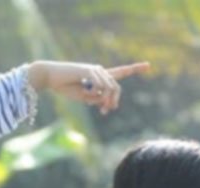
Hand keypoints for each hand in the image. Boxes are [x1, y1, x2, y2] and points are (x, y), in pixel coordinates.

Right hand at [33, 61, 149, 114]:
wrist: (51, 77)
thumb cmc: (66, 87)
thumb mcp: (85, 98)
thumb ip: (98, 99)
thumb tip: (109, 101)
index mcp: (100, 77)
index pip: (121, 72)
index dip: (135, 69)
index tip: (148, 65)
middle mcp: (100, 71)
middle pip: (116, 88)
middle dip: (114, 101)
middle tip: (105, 112)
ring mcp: (95, 70)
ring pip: (110, 88)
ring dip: (106, 100)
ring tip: (100, 108)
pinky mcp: (89, 71)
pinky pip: (100, 85)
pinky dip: (96, 92)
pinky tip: (85, 91)